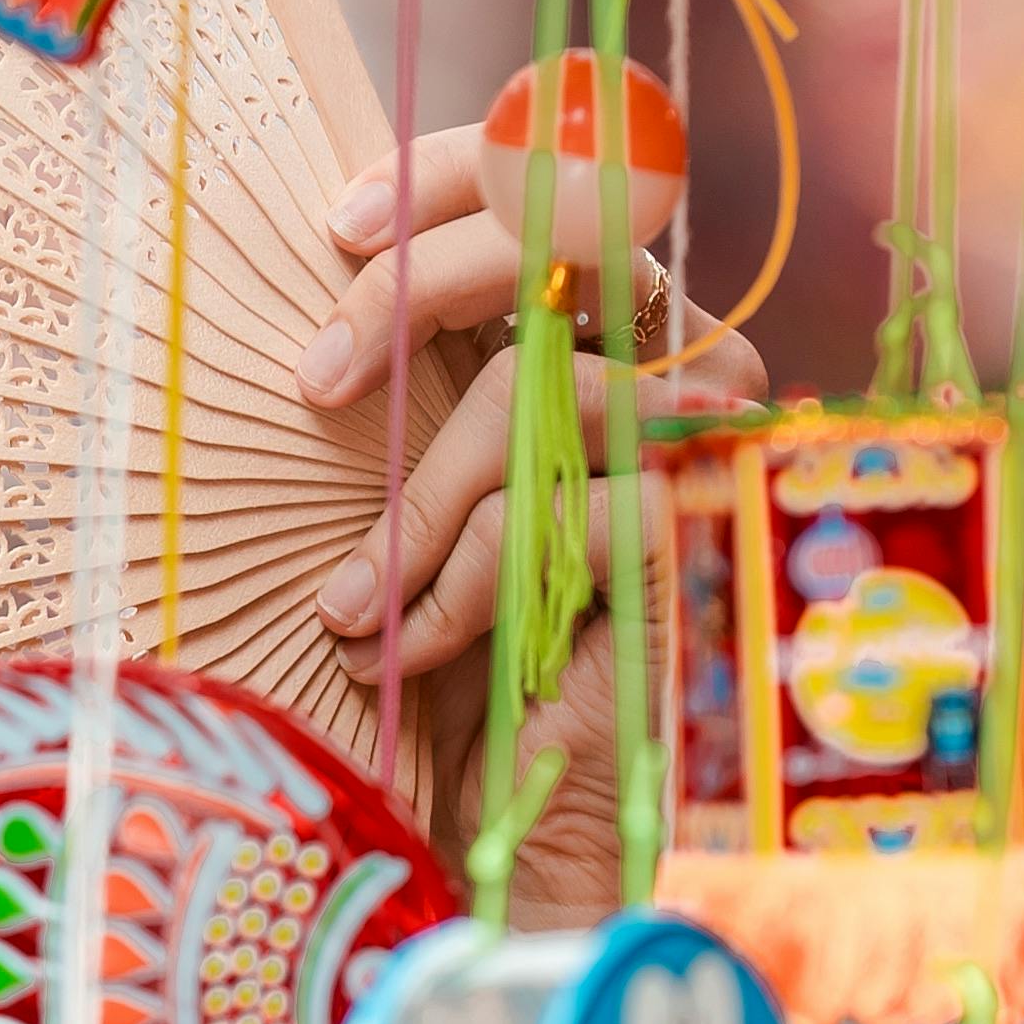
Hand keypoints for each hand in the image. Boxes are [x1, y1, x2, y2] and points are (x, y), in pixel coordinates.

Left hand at [300, 127, 765, 681]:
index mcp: (613, 350)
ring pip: (543, 392)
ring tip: (350, 607)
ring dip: (420, 504)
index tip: (341, 230)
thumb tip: (330, 310)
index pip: (562, 195)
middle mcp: (677, 377)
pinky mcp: (704, 532)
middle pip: (570, 244)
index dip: (456, 181)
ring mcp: (706, 451)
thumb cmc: (470, 688)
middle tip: (317, 380)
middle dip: (421, 290)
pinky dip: (461, 582)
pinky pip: (556, 509)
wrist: (534, 842)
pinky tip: (410, 650)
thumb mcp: (420, 523)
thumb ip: (415, 409)